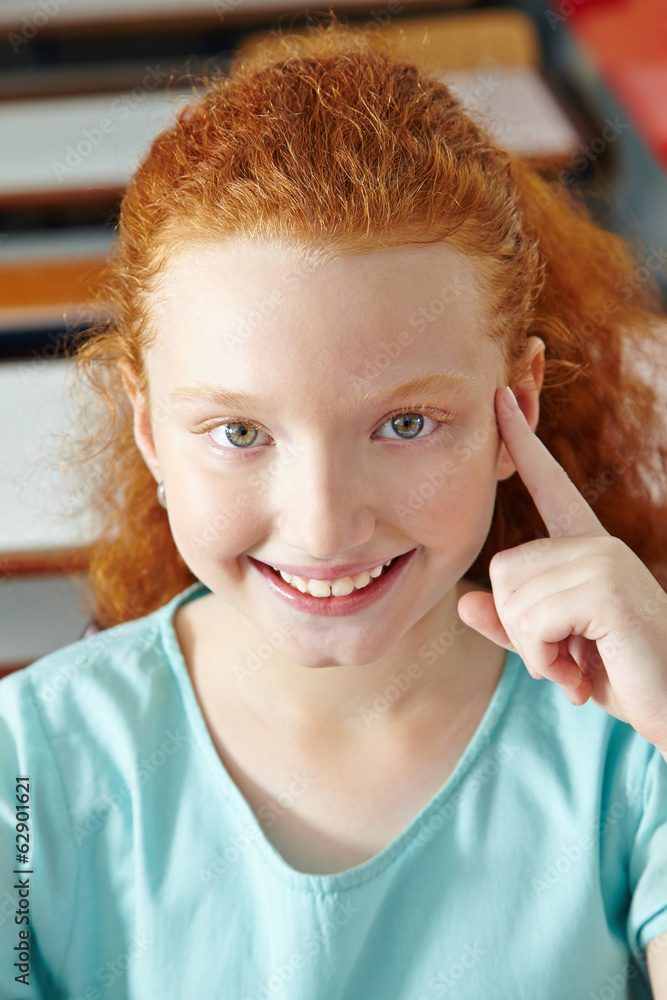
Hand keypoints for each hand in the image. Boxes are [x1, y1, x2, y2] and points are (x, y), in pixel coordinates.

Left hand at [458, 387, 666, 752]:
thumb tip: (463, 603)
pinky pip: (533, 618)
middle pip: (503, 569)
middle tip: (564, 656)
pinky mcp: (607, 587)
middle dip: (520, 628)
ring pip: (513, 597)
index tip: (501, 398)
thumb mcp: (556, 650)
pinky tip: (579, 673)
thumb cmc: (622, 675)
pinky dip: (545, 658)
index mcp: (587, 548)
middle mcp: (596, 543)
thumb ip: (511, 625)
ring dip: (534, 649)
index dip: (522, 443)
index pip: (548, 484)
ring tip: (576, 664)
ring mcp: (604, 560)